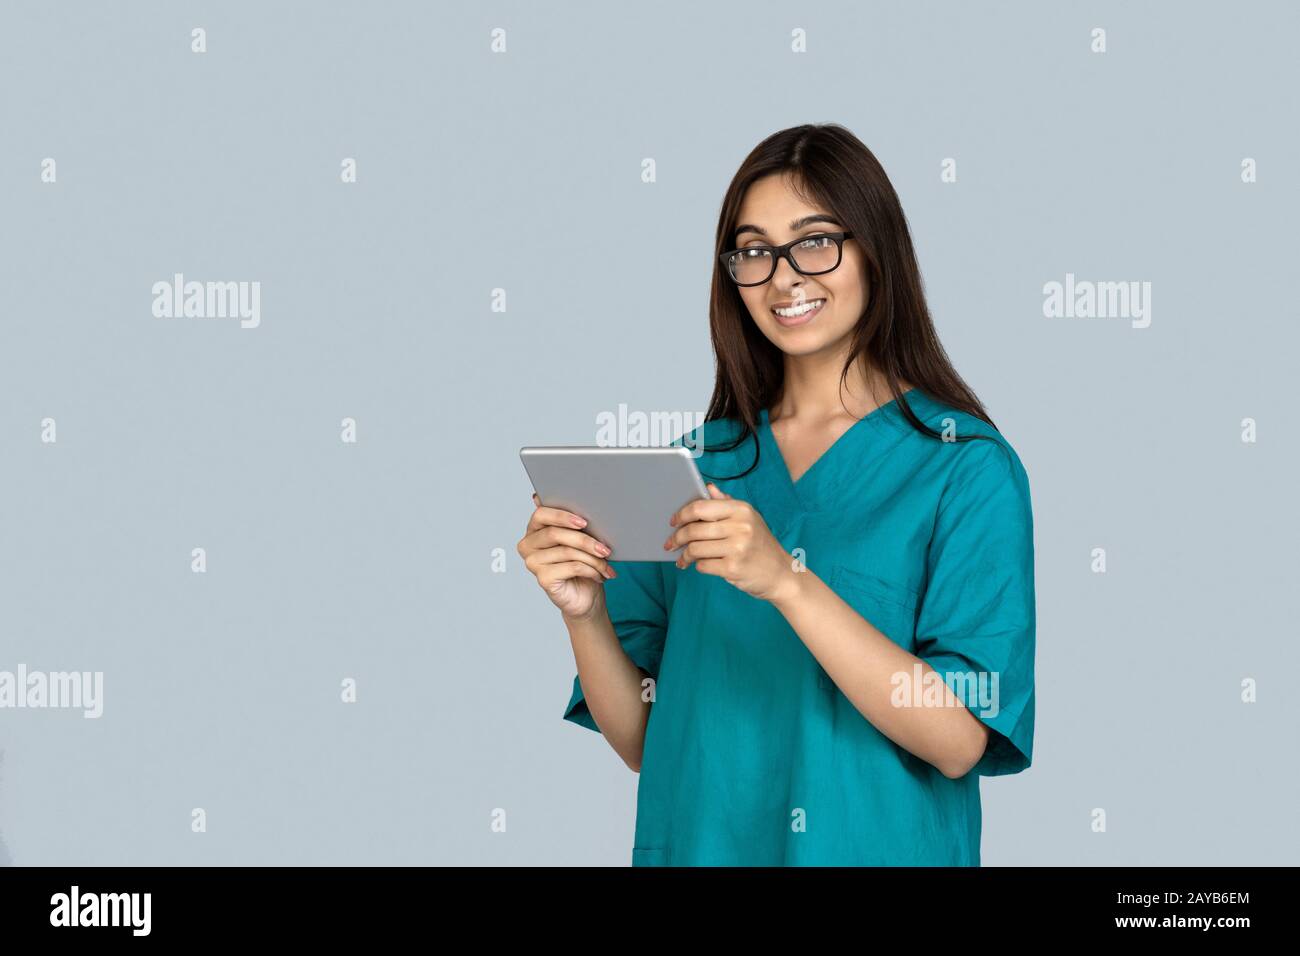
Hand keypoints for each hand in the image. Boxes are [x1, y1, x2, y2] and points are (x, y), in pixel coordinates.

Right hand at [517, 492, 616, 620]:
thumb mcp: (582, 540)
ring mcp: (532, 563)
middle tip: (605, 548)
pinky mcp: (542, 578)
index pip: (541, 514)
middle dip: (585, 540)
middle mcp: (528, 544)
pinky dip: (591, 570)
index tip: (584, 522)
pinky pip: (571, 567)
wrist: (586, 597)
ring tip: (606, 565)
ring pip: (567, 551)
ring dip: (593, 559)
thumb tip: (587, 502)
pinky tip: (599, 575)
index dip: (562, 516)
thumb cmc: (583, 565)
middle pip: (555, 533)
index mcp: (534, 529)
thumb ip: (576, 523)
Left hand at [663, 483, 793, 602]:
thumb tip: (707, 488)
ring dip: (685, 556)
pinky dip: (698, 566)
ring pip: (695, 549)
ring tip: (683, 559)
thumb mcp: (748, 519)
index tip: (673, 521)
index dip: (682, 514)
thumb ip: (726, 503)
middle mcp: (740, 526)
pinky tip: (699, 565)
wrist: (780, 573)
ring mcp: (737, 548)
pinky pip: (703, 565)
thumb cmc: (759, 544)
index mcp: (741, 509)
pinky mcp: (733, 568)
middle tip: (670, 543)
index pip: (701, 507)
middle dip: (677, 538)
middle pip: (693, 529)